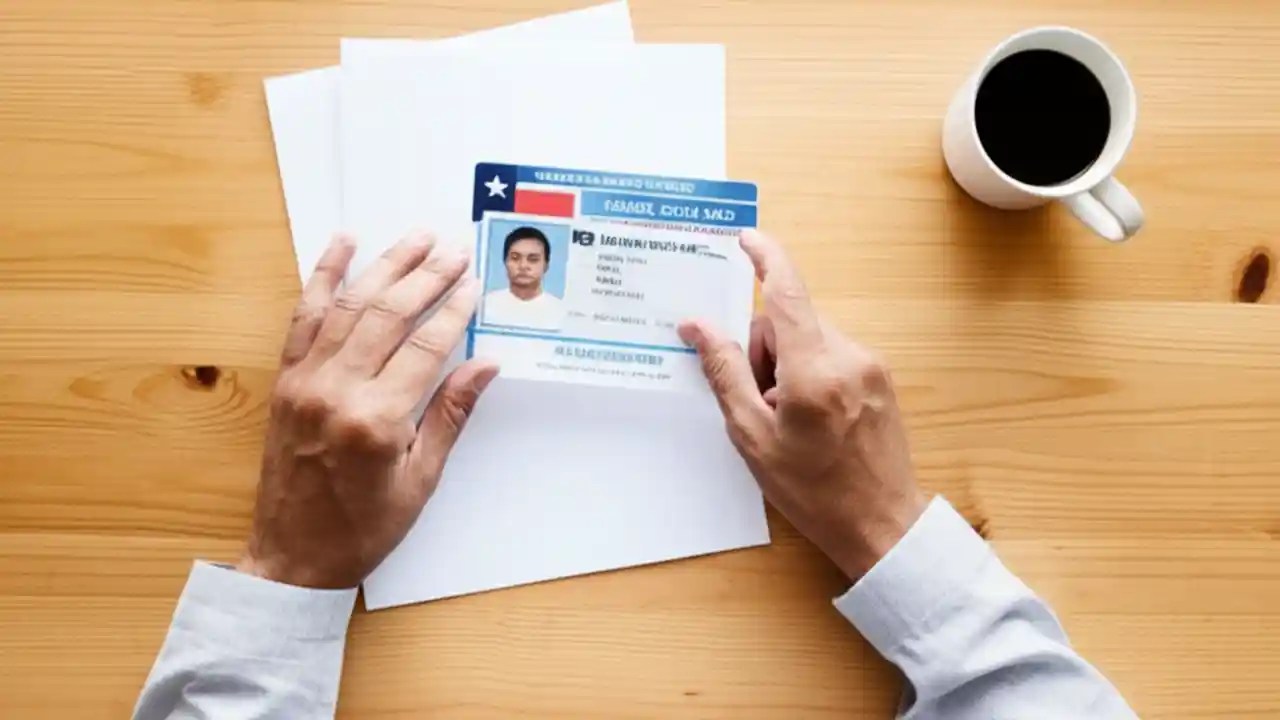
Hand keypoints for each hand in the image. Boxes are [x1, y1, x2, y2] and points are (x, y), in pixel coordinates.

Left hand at [237, 233, 497, 588]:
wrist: (292, 558)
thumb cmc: (363, 529)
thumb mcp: (421, 481)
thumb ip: (451, 415)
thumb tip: (486, 365)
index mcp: (377, 421)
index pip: (425, 347)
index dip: (453, 310)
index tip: (473, 283)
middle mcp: (337, 392)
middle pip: (388, 315)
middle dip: (426, 276)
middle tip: (454, 248)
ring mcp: (305, 382)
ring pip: (348, 306)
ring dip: (384, 267)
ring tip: (415, 237)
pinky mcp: (285, 381)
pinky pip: (304, 317)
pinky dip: (323, 277)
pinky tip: (343, 245)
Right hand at [680, 230, 925, 580]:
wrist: (883, 526)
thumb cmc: (815, 492)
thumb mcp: (753, 437)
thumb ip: (724, 374)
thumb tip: (696, 327)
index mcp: (814, 369)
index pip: (785, 292)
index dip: (763, 257)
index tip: (743, 239)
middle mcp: (848, 355)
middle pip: (788, 320)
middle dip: (762, 349)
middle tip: (755, 400)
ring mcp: (870, 365)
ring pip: (808, 338)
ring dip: (785, 364)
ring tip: (785, 419)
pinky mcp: (880, 377)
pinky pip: (831, 354)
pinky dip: (809, 374)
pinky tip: (809, 419)